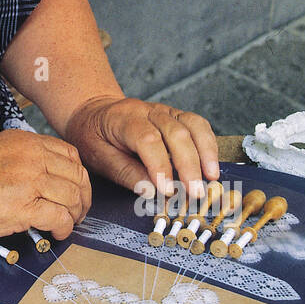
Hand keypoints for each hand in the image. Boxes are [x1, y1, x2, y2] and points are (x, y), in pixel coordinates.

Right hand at [0, 130, 91, 242]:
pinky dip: (65, 229)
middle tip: (78, 213)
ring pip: (73, 198)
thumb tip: (44, 178)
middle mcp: (32, 157)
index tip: (75, 191)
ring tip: (67, 225)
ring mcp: (29, 181)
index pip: (70, 155)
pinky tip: (57, 234)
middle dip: (82, 198)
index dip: (78, 177)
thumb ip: (23, 158)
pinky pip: (60, 218)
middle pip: (77, 176)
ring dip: (75, 215)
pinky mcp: (23, 207)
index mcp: (26, 141)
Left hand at [63, 96, 218, 202]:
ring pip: (192, 124)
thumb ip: (124, 173)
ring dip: (205, 152)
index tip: (168, 190)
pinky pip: (198, 124)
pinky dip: (208, 143)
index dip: (160, 166)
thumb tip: (151, 191)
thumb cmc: (93, 136)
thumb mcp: (96, 156)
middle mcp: (147, 110)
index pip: (147, 140)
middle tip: (195, 193)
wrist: (93, 112)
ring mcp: (164, 111)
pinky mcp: (175, 116)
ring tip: (211, 178)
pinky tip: (211, 164)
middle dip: (188, 164)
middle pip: (175, 132)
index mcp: (123, 119)